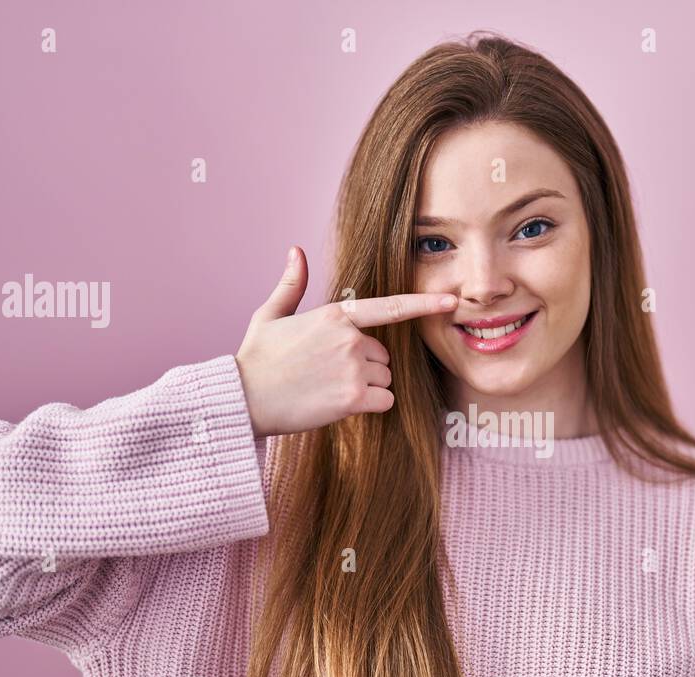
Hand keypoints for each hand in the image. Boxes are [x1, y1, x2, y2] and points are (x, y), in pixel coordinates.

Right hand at [234, 246, 456, 437]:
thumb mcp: (270, 316)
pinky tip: (339, 406)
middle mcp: (349, 338)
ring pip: (385, 380)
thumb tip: (295, 249)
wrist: (242, 398)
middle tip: (327, 375)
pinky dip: (370, 407)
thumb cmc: (256, 359)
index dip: (424, 305)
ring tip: (329, 390)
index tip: (451, 302)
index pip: (389, 307)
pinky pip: (385, 402)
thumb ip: (291, 285)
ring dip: (367, 389)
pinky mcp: (354, 397)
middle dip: (365, 367)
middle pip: (384, 356)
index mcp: (335, 315)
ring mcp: (354, 368)